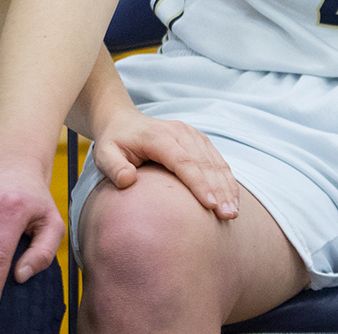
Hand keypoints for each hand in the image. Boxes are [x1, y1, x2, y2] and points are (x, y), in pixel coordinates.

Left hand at [89, 108, 241, 218]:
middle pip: (205, 164)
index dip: (199, 183)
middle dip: (219, 190)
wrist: (123, 121)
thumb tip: (127, 180)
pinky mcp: (200, 141)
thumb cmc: (114, 142)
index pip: (184, 162)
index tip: (210, 205)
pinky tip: (231, 199)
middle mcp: (181, 132)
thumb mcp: (104, 154)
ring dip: (227, 187)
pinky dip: (227, 180)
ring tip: (233, 212)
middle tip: (227, 215)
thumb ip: (114, 167)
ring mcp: (193, 135)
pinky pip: (217, 161)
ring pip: (216, 162)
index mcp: (159, 137)